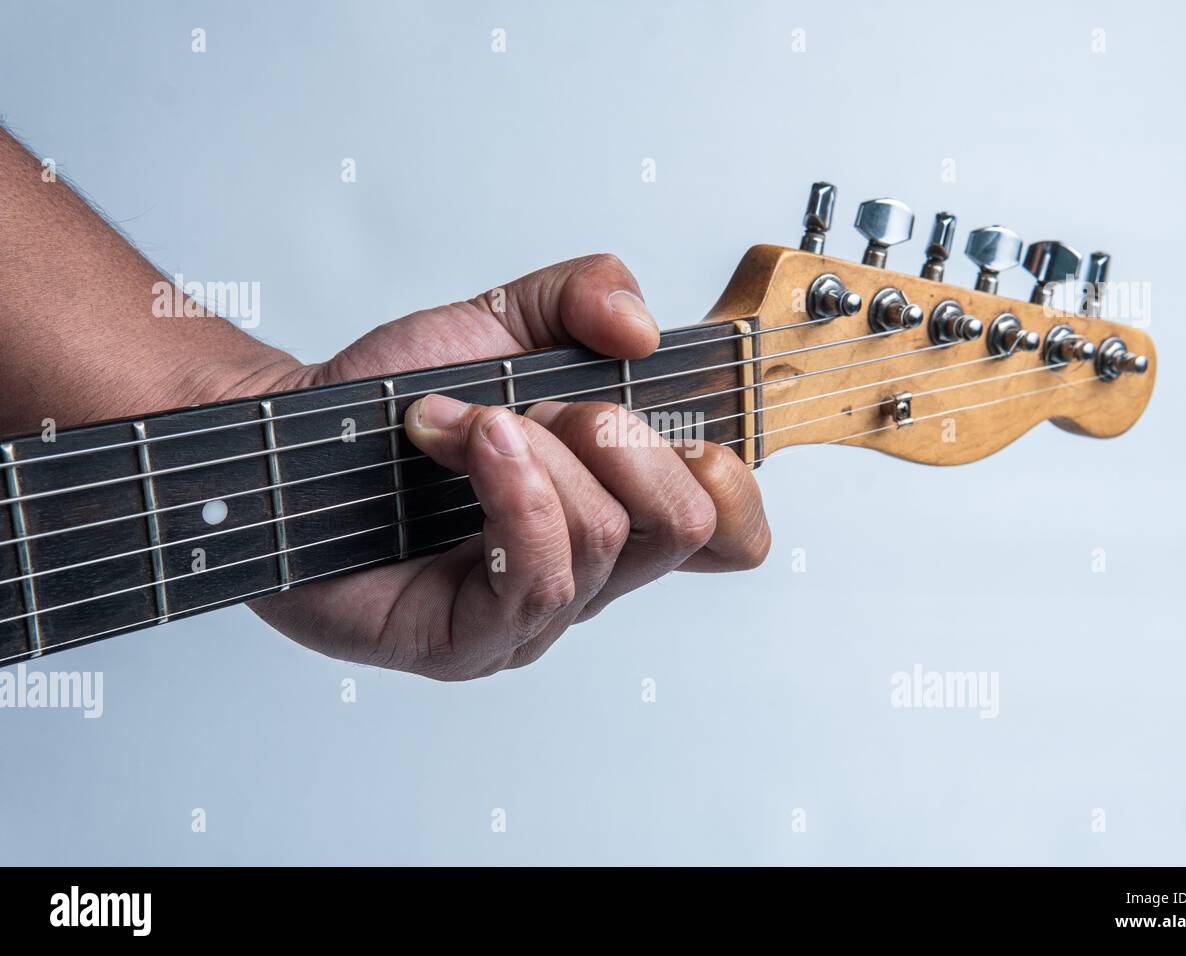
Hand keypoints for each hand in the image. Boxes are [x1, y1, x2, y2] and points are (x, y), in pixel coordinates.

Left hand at [251, 255, 769, 678]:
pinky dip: (513, 491)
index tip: (675, 416)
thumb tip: (644, 331)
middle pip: (689, 525)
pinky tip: (468, 446)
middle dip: (621, 436)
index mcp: (618, 509)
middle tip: (541, 405)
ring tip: (467, 419)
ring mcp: (534, 619)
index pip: (734, 534)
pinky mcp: (473, 646)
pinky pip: (538, 578)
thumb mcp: (506, 315)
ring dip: (537, 451)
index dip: (733, 475)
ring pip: (607, 537)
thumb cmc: (397, 393)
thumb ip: (589, 294)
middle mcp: (589, 573)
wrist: (294, 433)